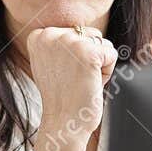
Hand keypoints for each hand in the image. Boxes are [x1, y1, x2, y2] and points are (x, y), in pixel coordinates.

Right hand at [26, 25, 118, 150]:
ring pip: (102, 43)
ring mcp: (69, 42)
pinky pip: (112, 53)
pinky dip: (108, 72)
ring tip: (82, 81)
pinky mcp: (88, 52)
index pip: (74, 32)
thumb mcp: (51, 62)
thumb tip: (78, 28)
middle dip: (89, 57)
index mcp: (39, 36)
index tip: (62, 74)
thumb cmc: (62, 96)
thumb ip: (60, 43)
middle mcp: (51, 34)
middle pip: (89, 34)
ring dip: (99, 64)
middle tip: (74, 79)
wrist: (63, 122)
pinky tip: (91, 83)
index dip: (75, 56)